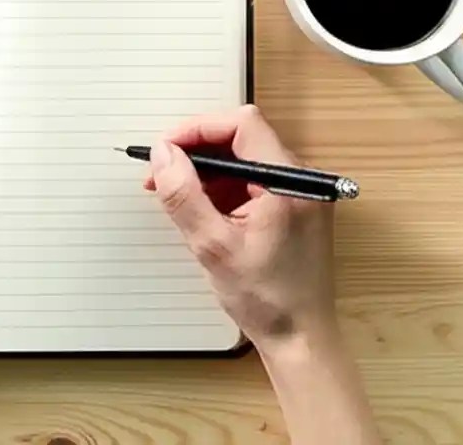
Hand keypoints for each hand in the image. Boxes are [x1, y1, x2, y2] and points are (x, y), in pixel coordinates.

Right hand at [144, 104, 335, 345]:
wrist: (300, 337)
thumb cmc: (267, 299)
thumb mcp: (213, 246)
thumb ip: (184, 196)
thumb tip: (162, 154)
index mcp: (289, 183)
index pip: (242, 125)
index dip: (198, 129)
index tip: (166, 150)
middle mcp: (300, 179)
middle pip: (241, 137)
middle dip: (196, 151)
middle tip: (162, 175)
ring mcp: (299, 192)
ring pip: (243, 158)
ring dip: (206, 171)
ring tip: (175, 196)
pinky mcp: (292, 206)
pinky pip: (251, 180)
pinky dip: (221, 187)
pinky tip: (200, 210)